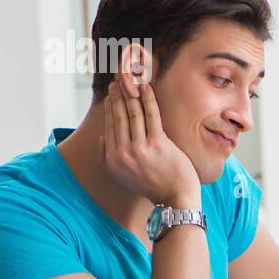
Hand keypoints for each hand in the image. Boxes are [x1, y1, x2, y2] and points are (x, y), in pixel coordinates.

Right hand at [101, 80, 200, 206]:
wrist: (175, 198)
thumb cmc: (152, 185)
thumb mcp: (122, 175)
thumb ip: (107, 157)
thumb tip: (103, 136)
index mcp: (111, 160)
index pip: (109, 126)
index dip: (111, 108)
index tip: (112, 94)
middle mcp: (122, 154)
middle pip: (118, 117)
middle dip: (118, 95)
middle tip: (117, 80)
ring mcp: (139, 148)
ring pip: (132, 114)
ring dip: (130, 93)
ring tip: (130, 80)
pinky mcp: (158, 144)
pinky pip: (150, 115)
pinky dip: (147, 99)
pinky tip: (145, 87)